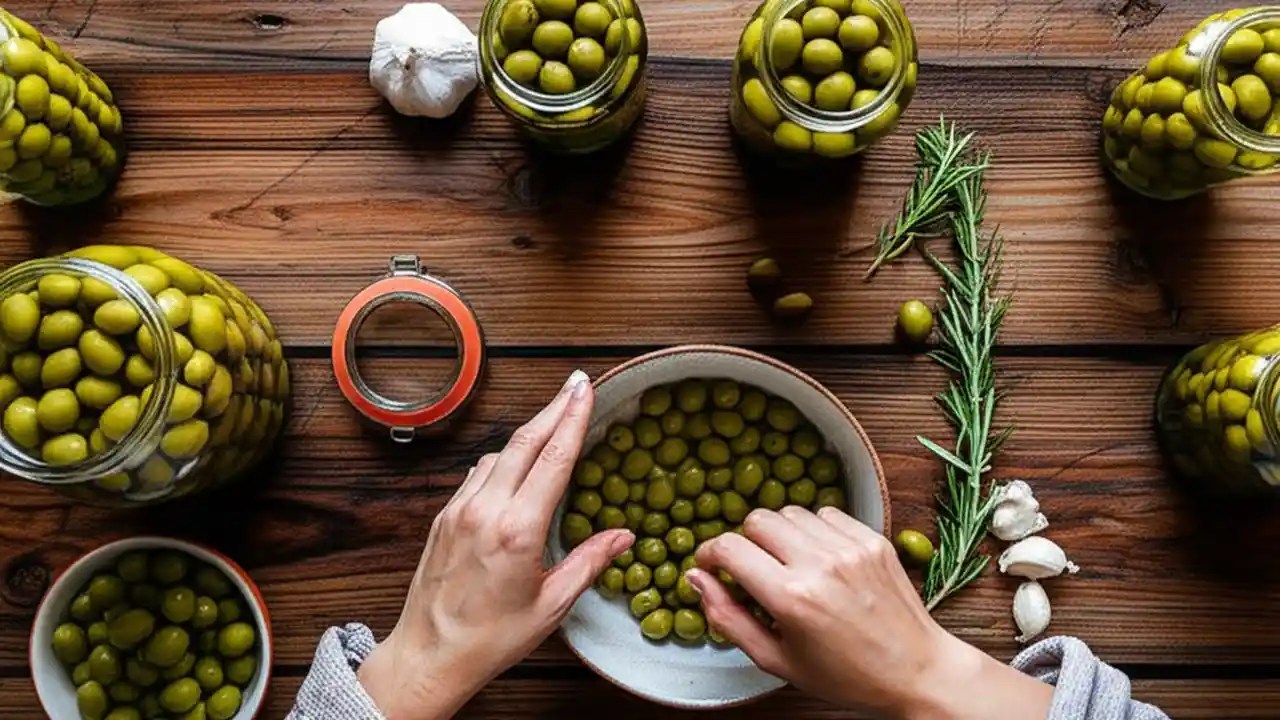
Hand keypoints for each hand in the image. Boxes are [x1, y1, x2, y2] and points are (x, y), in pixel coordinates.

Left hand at [358, 370, 634, 719]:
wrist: (428, 656)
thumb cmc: (490, 639)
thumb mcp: (551, 605)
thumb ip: (589, 563)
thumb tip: (623, 536)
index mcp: (517, 531)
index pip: (553, 458)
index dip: (573, 418)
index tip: (585, 390)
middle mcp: (485, 510)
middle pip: (524, 441)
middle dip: (553, 407)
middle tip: (575, 382)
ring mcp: (459, 509)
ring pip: (498, 452)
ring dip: (528, 431)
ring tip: (553, 418)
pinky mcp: (444, 516)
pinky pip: (478, 472)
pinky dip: (502, 457)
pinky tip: (516, 460)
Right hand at [687, 506, 1052, 719]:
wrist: (916, 670)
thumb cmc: (844, 675)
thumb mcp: (775, 660)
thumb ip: (727, 618)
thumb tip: (695, 578)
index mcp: (790, 598)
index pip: (729, 548)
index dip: (709, 553)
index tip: (710, 565)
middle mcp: (819, 564)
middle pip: (757, 521)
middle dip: (745, 542)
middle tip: (752, 568)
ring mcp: (849, 547)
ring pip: (791, 513)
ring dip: (780, 534)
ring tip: (788, 564)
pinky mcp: (873, 539)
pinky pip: (826, 514)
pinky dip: (813, 530)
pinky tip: (819, 558)